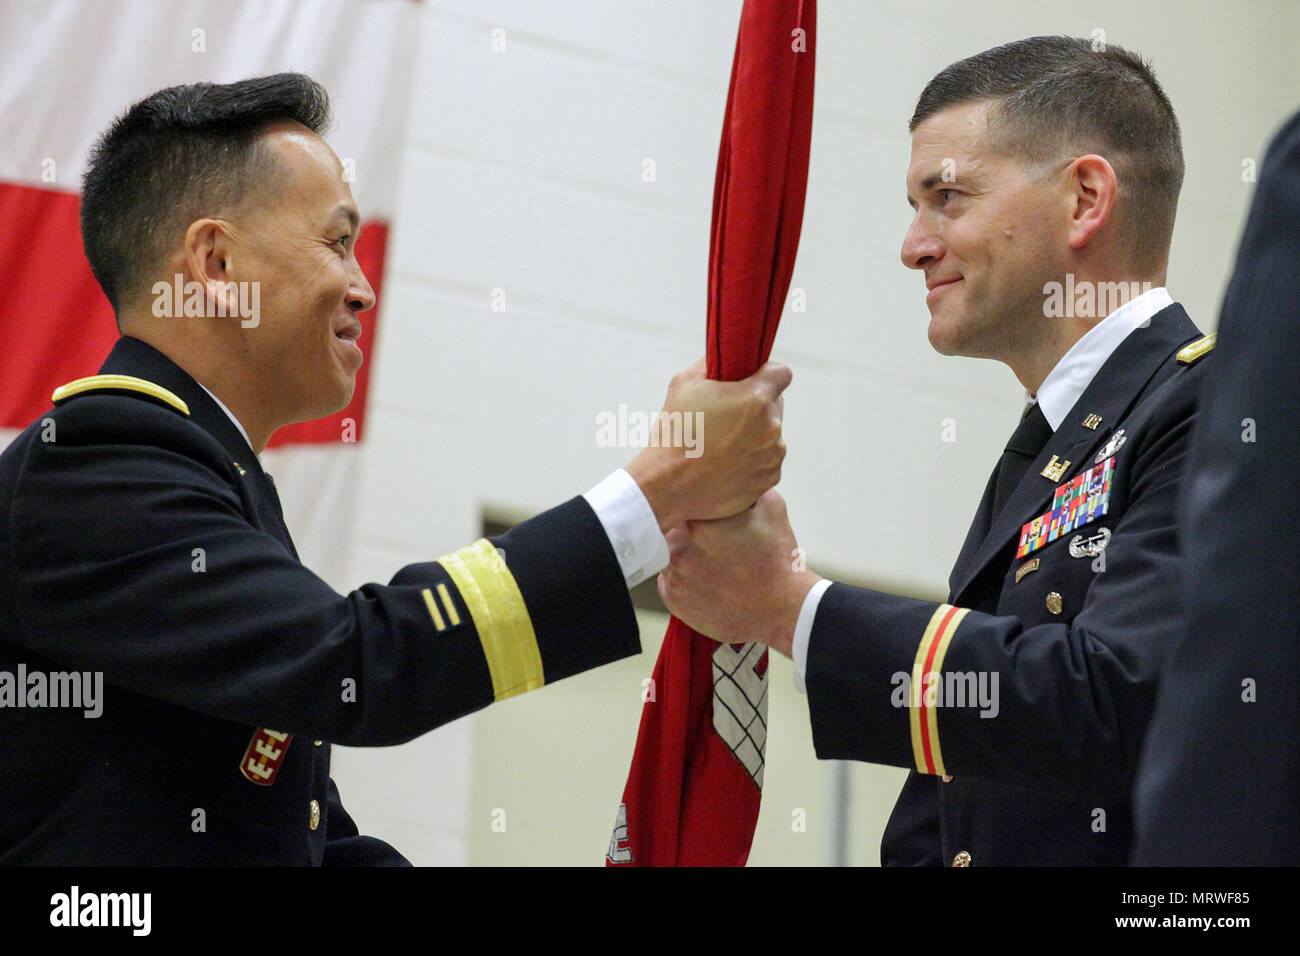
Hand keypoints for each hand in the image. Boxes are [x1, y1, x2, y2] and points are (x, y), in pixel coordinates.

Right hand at [625, 358, 790, 531]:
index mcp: (756, 398)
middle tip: (725, 418)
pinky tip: (725, 464)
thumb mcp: (683, 384)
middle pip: (774, 405)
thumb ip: (712, 364)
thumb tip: (724, 359)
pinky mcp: (769, 478)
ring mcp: (773, 455)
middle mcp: (771, 426)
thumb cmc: (674, 433)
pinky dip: (751, 461)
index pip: (782, 373)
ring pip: (770, 435)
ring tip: (720, 446)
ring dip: (754, 436)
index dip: (767, 374)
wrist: (668, 486)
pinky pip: (766, 461)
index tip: (753, 381)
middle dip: (756, 407)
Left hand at [657, 490, 821, 656]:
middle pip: (670, 529)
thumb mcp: (771, 507)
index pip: (679, 503)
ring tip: (712, 563)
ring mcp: (675, 575)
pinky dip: (683, 580)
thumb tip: (733, 475)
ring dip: (684, 555)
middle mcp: (680, 547)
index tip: (704, 513)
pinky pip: (668, 582)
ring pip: (668, 555)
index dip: (691, 507)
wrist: (781, 608)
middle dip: (685, 531)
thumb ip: (745, 486)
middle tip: (712, 541)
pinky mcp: (674, 600)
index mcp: (698, 521)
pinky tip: (707, 582)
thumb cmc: (778, 557)